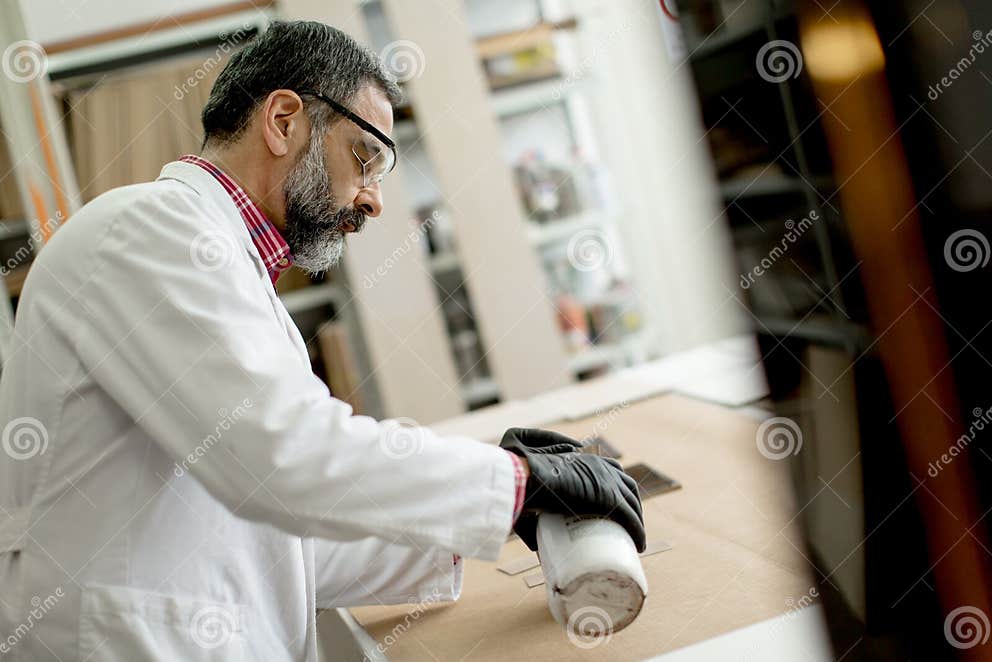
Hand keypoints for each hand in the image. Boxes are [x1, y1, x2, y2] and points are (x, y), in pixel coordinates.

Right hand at [499, 427, 645, 552]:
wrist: (524, 478)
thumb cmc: (521, 483)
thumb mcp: (532, 494)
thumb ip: (533, 514)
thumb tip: (536, 545)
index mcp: (584, 460)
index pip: (611, 470)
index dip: (618, 488)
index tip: (617, 506)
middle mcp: (599, 466)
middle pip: (627, 485)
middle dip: (632, 504)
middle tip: (628, 525)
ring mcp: (605, 479)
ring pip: (632, 501)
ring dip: (637, 519)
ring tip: (635, 539)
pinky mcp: (607, 496)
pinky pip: (630, 517)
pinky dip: (637, 530)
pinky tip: (640, 543)